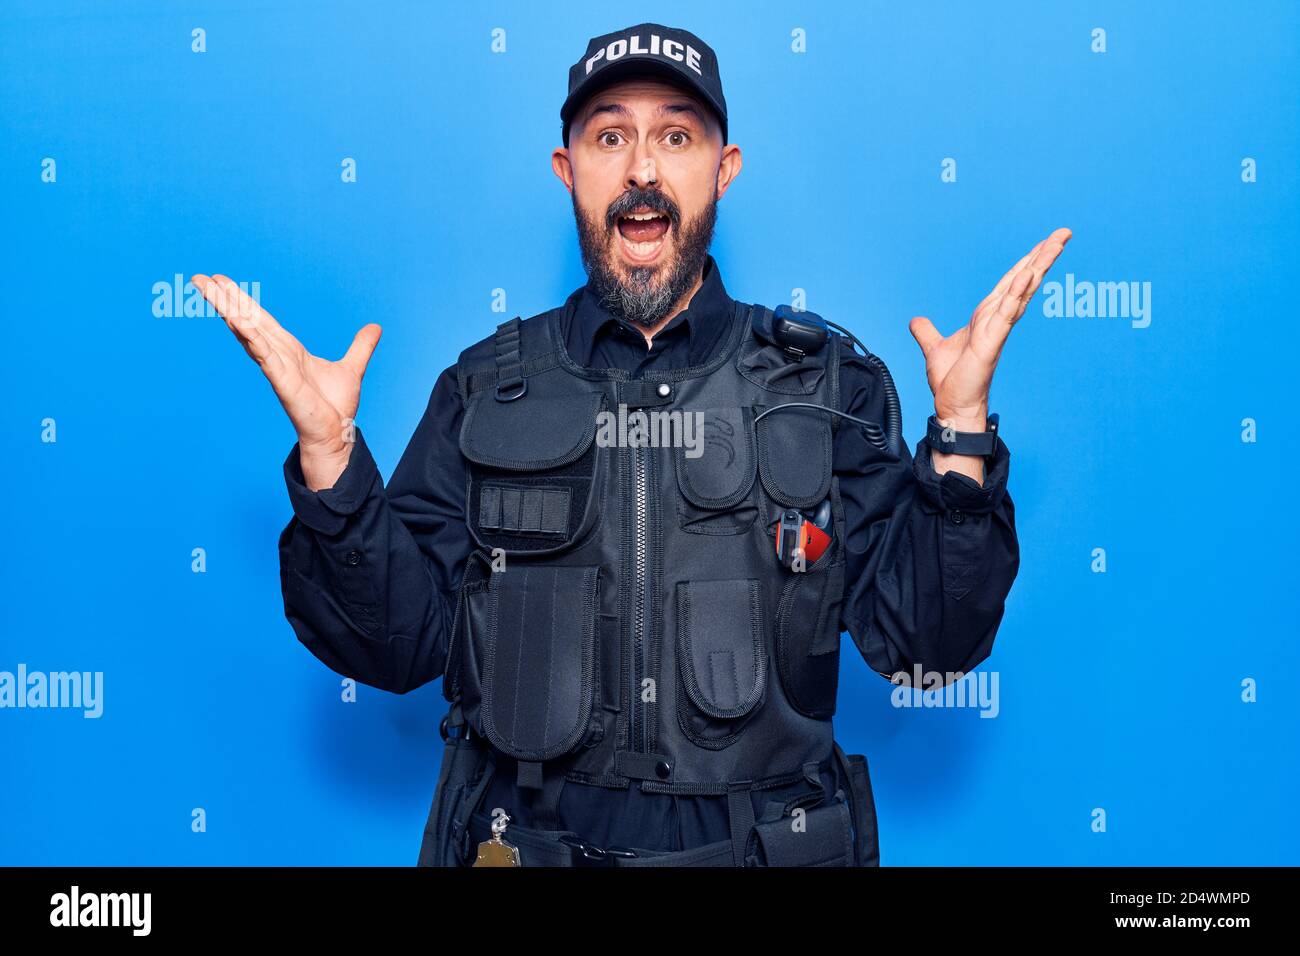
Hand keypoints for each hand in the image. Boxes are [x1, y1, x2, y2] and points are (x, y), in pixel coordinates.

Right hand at [191, 274, 380, 490]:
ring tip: (207, 289)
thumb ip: (361, 346)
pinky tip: (235, 320)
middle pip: (246, 320)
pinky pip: (263, 354)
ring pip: (247, 332)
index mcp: (289, 350)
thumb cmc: (336, 407)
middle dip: (224, 299)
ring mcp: (276, 367)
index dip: (242, 300)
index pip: (261, 319)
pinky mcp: (282, 381)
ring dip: (227, 310)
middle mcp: (277, 355)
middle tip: (200, 277)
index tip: (222, 281)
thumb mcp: (352, 367)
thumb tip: (375, 328)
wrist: (336, 434)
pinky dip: (250, 337)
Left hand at [909, 227, 1071, 429]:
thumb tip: (916, 321)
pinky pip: (1007, 313)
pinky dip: (1017, 293)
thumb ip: (927, 332)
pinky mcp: (992, 342)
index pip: (1009, 283)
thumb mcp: (934, 348)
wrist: (952, 407)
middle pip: (1023, 280)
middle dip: (1043, 256)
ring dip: (1038, 266)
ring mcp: (996, 329)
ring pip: (1021, 291)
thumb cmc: (952, 382)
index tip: (1045, 242)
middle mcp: (996, 319)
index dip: (1026, 261)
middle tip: (1064, 233)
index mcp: (986, 317)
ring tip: (1055, 244)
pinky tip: (1028, 274)